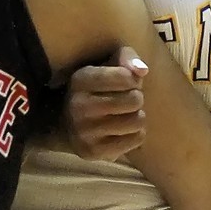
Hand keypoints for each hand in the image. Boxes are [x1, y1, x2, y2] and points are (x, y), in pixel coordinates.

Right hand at [62, 46, 147, 160]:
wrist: (67, 124)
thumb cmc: (97, 89)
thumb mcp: (107, 64)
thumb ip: (126, 58)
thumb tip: (142, 70)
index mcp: (81, 79)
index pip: (126, 77)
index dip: (133, 79)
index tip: (126, 83)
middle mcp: (79, 106)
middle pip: (134, 100)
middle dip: (137, 98)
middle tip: (127, 101)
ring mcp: (85, 131)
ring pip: (137, 121)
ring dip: (138, 117)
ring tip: (126, 115)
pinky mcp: (94, 151)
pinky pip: (136, 139)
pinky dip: (136, 134)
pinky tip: (124, 130)